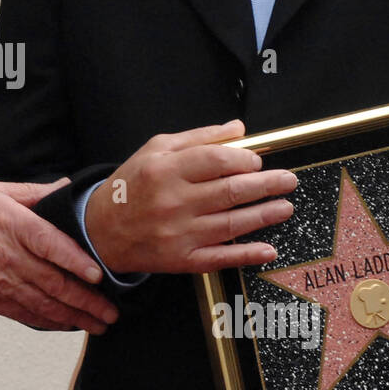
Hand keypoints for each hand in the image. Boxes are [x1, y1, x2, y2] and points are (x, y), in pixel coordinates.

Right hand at [0, 179, 119, 332]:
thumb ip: (33, 193)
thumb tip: (64, 188)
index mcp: (12, 226)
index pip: (53, 246)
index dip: (79, 262)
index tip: (101, 276)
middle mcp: (9, 258)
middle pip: (56, 284)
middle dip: (88, 302)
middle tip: (111, 312)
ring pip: (45, 305)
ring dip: (75, 318)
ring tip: (97, 325)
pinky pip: (25, 314)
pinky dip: (48, 322)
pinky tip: (65, 324)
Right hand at [84, 121, 296, 273]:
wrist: (100, 230)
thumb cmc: (130, 186)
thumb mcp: (154, 150)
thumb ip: (198, 138)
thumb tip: (238, 130)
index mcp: (165, 170)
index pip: (217, 161)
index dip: (245, 160)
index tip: (258, 162)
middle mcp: (172, 202)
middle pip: (231, 191)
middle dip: (267, 185)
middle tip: (288, 180)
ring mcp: (178, 233)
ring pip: (232, 223)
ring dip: (264, 215)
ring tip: (285, 207)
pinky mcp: (180, 259)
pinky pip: (219, 257)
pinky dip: (246, 254)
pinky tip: (268, 249)